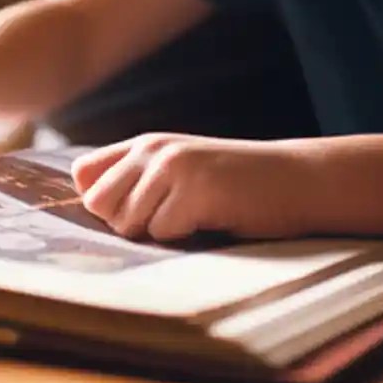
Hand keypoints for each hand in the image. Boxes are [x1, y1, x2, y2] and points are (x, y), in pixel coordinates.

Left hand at [71, 133, 316, 240]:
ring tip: (194, 217)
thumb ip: (138, 184)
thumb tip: (89, 214)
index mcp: (144, 145)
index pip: (83, 174)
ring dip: (158, 233)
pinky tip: (211, 219)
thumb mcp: (180, 173)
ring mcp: (173, 167)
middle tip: (167, 221)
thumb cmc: (237, 187)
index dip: (99, 203)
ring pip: (128, 222)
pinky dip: (183, 237)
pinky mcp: (195, 190)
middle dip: (125, 224)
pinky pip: (162, 232)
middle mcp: (153, 150)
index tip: (129, 213)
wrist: (299, 179)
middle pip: (98, 204)